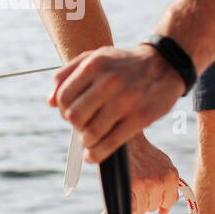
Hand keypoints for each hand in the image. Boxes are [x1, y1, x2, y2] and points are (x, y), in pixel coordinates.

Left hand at [47, 44, 185, 163]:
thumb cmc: (124, 64)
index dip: (63, 110)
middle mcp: (109, 82)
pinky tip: (93, 156)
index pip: (63, 97)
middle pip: (74, 117)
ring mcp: (125, 100)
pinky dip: (97, 154)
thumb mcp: (96, 57)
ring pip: (90, 133)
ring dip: (86, 142)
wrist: (165, 64)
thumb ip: (68, 74)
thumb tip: (49, 101)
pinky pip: (110, 143)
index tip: (70, 115)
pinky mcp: (140, 117)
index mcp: (94, 65)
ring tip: (89, 141)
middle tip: (83, 127)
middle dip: (75, 126)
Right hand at [126, 134, 181, 213]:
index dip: (158, 200)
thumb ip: (168, 188)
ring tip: (131, 184)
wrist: (127, 140)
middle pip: (153, 206)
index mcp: (171, 176)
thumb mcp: (163, 165)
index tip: (150, 196)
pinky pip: (131, 208)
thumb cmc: (143, 153)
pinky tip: (126, 190)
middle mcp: (160, 181)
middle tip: (138, 184)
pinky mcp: (130, 186)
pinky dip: (127, 204)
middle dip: (145, 199)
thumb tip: (163, 213)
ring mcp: (145, 184)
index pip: (168, 201)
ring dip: (135, 201)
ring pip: (142, 209)